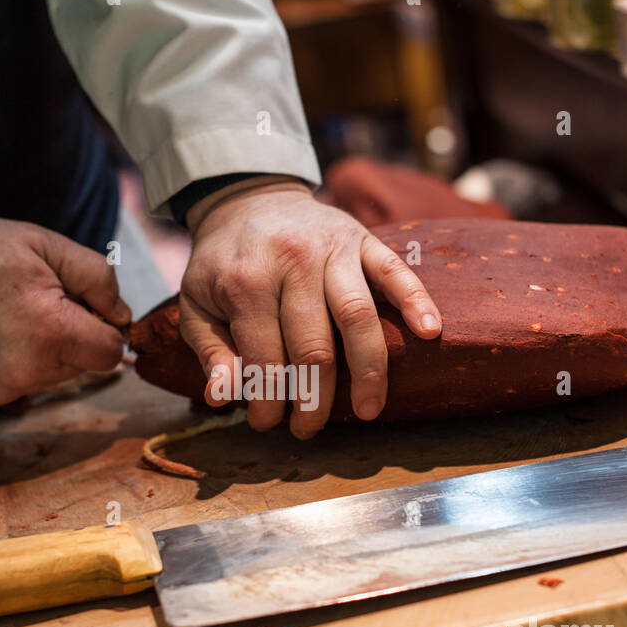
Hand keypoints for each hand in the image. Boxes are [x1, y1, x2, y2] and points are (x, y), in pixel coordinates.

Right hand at [0, 214, 130, 406]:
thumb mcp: (42, 243)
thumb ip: (96, 277)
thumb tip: (123, 315)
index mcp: (49, 331)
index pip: (112, 351)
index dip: (106, 326)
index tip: (83, 304)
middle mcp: (28, 370)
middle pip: (85, 365)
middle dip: (75, 335)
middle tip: (38, 300)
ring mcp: (2, 389)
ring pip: (56, 376)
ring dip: (48, 350)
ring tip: (11, 314)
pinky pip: (24, 383)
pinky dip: (19, 362)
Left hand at [179, 178, 441, 437]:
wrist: (247, 197)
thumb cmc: (223, 261)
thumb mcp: (197, 302)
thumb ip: (209, 351)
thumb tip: (221, 397)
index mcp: (247, 282)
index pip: (265, 358)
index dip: (268, 400)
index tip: (268, 424)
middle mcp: (293, 263)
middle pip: (315, 347)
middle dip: (315, 400)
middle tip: (311, 429)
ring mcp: (333, 249)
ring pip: (358, 317)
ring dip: (369, 371)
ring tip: (371, 410)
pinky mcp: (363, 238)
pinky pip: (394, 271)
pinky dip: (416, 300)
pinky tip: (430, 333)